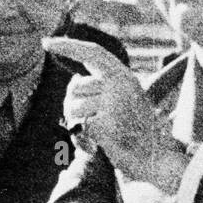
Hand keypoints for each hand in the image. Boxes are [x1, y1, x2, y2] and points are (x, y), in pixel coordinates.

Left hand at [43, 36, 186, 192]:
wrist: (157, 160)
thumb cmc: (136, 133)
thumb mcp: (122, 101)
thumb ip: (101, 87)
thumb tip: (74, 81)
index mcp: (124, 76)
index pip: (93, 53)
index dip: (68, 46)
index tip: (45, 42)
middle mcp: (120, 84)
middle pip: (75, 87)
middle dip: (72, 105)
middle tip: (86, 122)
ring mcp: (115, 102)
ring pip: (73, 107)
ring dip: (78, 124)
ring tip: (99, 135)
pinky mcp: (107, 123)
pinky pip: (79, 126)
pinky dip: (83, 139)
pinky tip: (98, 145)